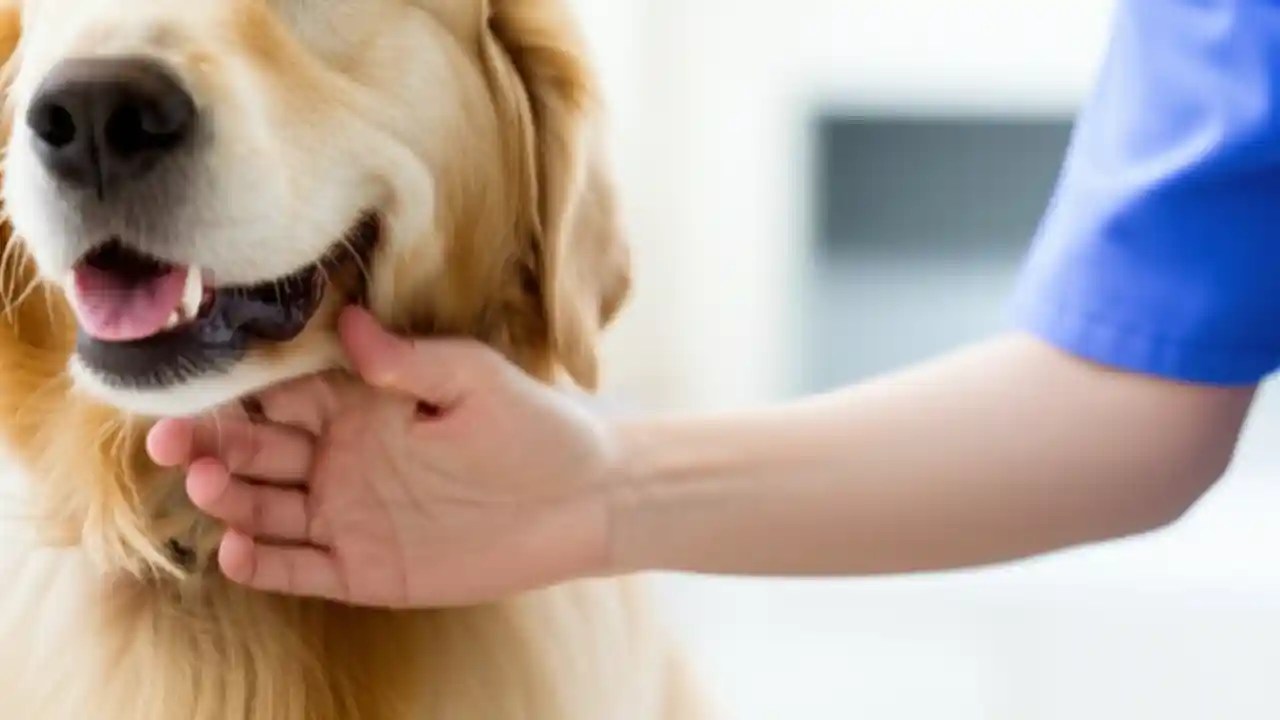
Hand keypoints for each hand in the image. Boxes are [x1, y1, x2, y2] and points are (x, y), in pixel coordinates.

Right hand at [146, 307, 615, 607]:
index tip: (187, 390)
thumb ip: (407, 360)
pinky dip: (263, 564)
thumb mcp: (474, 379)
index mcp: (360, 406)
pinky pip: (301, 569)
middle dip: (210, 446)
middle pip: (258, 453)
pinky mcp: (366, 570)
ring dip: (228, 500)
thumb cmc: (534, 427)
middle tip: (167, 443)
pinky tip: (234, 550)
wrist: (584, 498)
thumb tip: (349, 321)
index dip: (234, 396)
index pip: (281, 397)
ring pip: (268, 510)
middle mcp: (343, 459)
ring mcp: (350, 517)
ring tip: (202, 486)